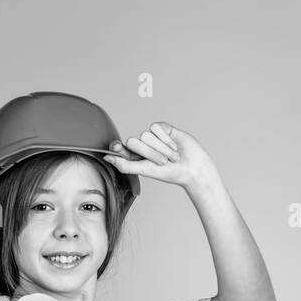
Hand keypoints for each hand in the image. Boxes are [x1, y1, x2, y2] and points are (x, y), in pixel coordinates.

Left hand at [102, 122, 218, 191]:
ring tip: (172, 157)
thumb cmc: (171, 173)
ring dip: (161, 148)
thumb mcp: (147, 170)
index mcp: (135, 157)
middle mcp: (142, 145)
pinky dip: (166, 139)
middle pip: (133, 141)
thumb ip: (126, 165)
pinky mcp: (163, 128)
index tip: (115, 147)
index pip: (121, 148)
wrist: (193, 168)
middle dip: (149, 153)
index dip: (117, 146)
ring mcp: (153, 136)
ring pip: (146, 135)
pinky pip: (156, 128)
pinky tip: (174, 146)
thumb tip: (107, 158)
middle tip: (163, 162)